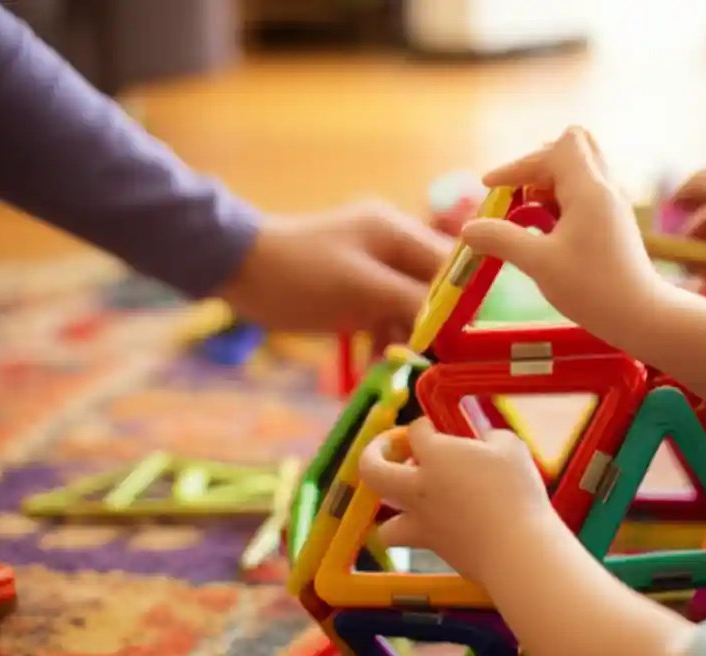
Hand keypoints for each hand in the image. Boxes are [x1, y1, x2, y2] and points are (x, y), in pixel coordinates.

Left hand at [217, 202, 451, 345]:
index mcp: (397, 232)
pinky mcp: (352, 290)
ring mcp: (370, 269)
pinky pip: (382, 316)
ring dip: (409, 338)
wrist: (237, 271)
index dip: (463, 301)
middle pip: (432, 289)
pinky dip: (384, 340)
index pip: (451, 265)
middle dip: (436, 326)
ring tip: (410, 372)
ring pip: (408, 307)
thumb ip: (411, 301)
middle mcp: (390, 245)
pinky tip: (382, 367)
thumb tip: (453, 322)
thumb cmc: (300, 275)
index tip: (468, 341)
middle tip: (439, 364)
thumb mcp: (362, 289)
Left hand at [358, 418, 552, 582]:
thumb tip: (483, 441)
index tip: (440, 428)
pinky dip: (423, 531)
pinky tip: (447, 524)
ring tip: (416, 501)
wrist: (516, 550)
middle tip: (388, 451)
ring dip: (396, 510)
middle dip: (374, 455)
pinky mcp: (435, 550)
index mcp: (435, 455)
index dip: (426, 426)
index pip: (415, 431)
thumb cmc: (515, 491)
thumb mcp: (510, 447)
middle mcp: (418, 487)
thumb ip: (490, 437)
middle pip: (371, 469)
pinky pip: (414, 540)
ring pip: (385, 523)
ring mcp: (422, 523)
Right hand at [460, 127, 663, 338]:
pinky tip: (547, 231)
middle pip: (572, 147)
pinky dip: (562, 200)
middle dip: (537, 165)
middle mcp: (605, 188)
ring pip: (580, 169)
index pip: (553, 149)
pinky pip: (586, 193)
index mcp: (589, 189)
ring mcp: (613, 205)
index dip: (518, 164)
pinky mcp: (614, 222)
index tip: (491, 189)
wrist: (641, 316)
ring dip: (549, 183)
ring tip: (530, 216)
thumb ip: (501, 240)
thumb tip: (467, 229)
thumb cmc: (592, 289)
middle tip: (518, 194)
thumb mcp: (538, 264)